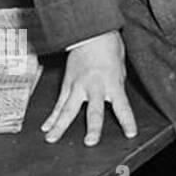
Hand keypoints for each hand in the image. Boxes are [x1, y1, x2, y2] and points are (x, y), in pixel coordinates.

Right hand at [42, 31, 136, 145]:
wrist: (92, 32)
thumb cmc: (110, 48)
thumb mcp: (121, 68)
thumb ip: (116, 85)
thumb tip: (114, 98)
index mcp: (113, 83)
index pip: (123, 106)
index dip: (127, 120)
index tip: (130, 133)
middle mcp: (95, 86)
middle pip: (94, 110)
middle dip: (93, 127)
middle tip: (90, 142)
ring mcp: (78, 86)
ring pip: (68, 109)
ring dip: (60, 126)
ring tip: (52, 140)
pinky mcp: (67, 83)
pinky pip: (59, 102)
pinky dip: (52, 116)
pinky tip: (46, 128)